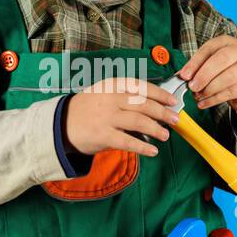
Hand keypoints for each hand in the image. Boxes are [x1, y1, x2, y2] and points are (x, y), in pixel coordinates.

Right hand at [65, 77, 180, 156]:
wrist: (60, 124)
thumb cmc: (87, 109)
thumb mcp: (104, 94)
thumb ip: (125, 97)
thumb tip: (154, 107)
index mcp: (112, 86)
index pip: (141, 87)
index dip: (160, 94)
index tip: (173, 100)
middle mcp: (110, 99)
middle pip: (144, 104)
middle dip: (163, 113)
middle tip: (175, 119)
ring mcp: (106, 117)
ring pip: (139, 122)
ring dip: (156, 129)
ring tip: (166, 135)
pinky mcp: (102, 135)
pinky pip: (128, 142)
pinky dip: (143, 147)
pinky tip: (152, 151)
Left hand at [177, 35, 236, 139]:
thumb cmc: (226, 72)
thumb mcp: (212, 65)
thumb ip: (197, 68)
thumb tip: (180, 76)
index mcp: (226, 42)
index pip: (208, 49)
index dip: (194, 63)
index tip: (184, 75)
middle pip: (221, 60)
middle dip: (203, 75)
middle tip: (192, 87)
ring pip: (227, 78)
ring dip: (209, 89)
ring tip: (197, 96)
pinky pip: (230, 92)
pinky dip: (214, 99)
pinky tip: (204, 103)